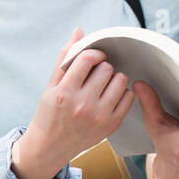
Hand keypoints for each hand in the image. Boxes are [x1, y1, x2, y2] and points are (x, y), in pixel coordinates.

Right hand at [15, 28, 132, 178]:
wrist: (50, 147)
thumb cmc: (50, 113)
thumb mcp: (51, 86)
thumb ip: (65, 57)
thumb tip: (79, 31)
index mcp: (64, 93)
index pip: (87, 59)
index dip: (93, 53)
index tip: (93, 58)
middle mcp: (82, 105)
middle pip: (106, 69)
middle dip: (102, 67)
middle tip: (95, 75)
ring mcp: (99, 116)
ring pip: (120, 80)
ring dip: (114, 78)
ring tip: (103, 85)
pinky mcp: (111, 125)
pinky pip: (128, 97)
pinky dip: (122, 93)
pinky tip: (110, 96)